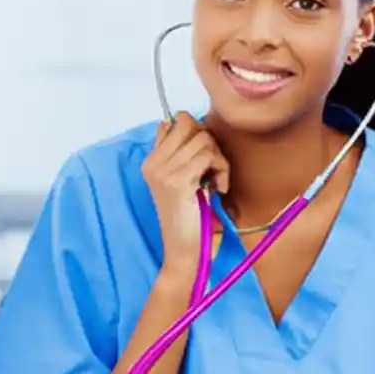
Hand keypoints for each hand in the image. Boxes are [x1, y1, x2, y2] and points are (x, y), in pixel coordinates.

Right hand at [140, 112, 229, 272]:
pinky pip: (209, 156)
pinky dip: (222, 171)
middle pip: (190, 124)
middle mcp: (153, 163)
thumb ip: (184, 156)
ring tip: (216, 182)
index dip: (198, 134)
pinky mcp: (178, 181)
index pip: (174, 122)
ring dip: (219, 160)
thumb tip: (191, 124)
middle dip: (211, 142)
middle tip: (214, 167)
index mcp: (152, 161)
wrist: (184, 251)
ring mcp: (163, 171)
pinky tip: (219, 189)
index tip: (205, 158)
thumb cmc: (191, 219)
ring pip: (203, 139)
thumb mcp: (185, 182)